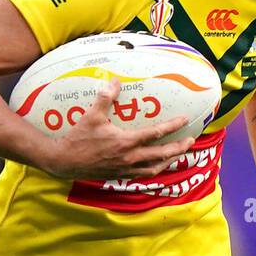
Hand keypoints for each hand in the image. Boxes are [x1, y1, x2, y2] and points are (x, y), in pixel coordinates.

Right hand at [35, 79, 197, 180]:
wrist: (65, 161)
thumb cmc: (78, 137)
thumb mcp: (91, 115)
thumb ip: (105, 98)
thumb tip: (115, 80)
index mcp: (126, 142)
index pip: (156, 133)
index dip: (173, 126)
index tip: (185, 119)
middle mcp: (130, 158)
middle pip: (162, 154)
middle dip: (179, 148)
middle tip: (191, 141)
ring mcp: (125, 169)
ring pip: (154, 168)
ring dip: (169, 161)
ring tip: (178, 156)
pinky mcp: (119, 175)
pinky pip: (142, 175)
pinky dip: (153, 170)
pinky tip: (156, 166)